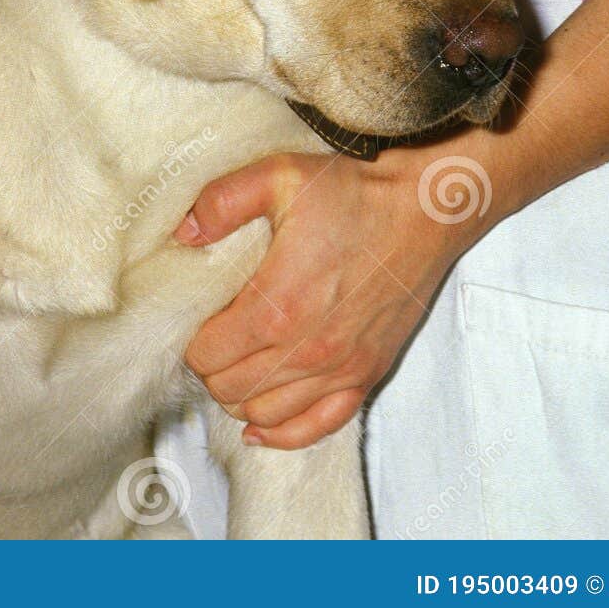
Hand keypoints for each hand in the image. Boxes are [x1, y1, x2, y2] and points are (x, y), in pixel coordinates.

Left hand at [177, 146, 497, 448]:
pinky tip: (261, 422)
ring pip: (265, 414)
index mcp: (277, 305)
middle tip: (216, 337)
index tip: (200, 319)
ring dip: (241, 395)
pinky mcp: (368, 374)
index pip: (206, 355)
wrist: (426, 209)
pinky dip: (283, 431)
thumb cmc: (354, 193)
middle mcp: (308, 349)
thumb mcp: (277, 176)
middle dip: (212, 367)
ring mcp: (341, 368)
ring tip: (240, 364)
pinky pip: (317, 428)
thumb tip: (182, 234)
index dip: (193, 339)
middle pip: (229, 389)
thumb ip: (220, 203)